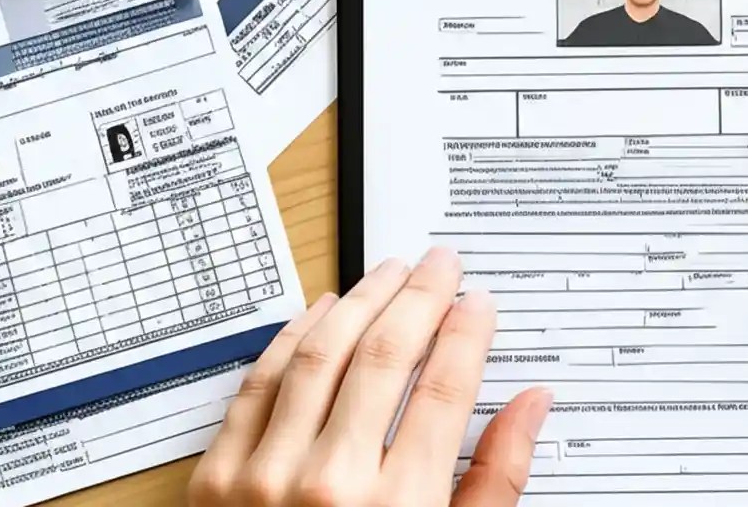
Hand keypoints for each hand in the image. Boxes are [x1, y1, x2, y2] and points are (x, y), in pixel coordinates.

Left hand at [187, 248, 552, 505]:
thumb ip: (496, 481)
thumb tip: (532, 404)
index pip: (443, 389)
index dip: (467, 334)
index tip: (479, 303)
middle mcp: (330, 485)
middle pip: (385, 356)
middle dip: (421, 297)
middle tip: (441, 263)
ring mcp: (264, 478)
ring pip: (320, 354)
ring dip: (360, 301)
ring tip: (390, 272)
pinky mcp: (215, 479)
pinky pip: (259, 383)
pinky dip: (291, 338)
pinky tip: (321, 310)